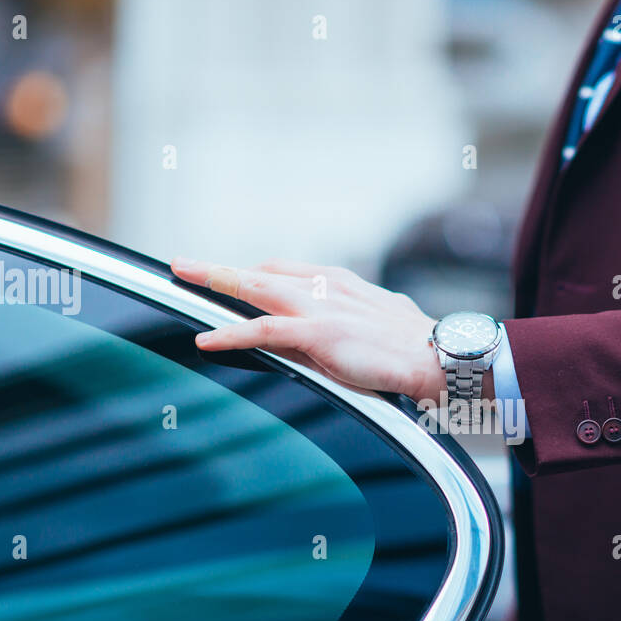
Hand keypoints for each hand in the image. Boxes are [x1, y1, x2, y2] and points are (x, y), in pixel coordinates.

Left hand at [170, 257, 446, 403]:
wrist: (437, 355)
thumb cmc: (418, 346)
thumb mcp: (382, 321)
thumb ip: (356, 321)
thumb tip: (348, 332)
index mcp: (341, 283)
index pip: (285, 271)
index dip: (253, 273)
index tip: (232, 275)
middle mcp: (325, 286)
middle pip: (260, 271)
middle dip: (219, 268)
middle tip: (184, 264)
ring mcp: (318, 307)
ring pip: (253, 289)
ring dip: (214, 282)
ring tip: (183, 279)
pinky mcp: (315, 333)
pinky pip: (261, 330)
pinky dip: (229, 334)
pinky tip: (206, 339)